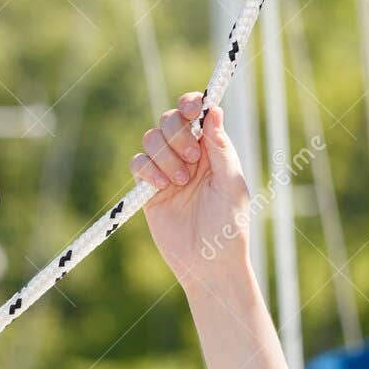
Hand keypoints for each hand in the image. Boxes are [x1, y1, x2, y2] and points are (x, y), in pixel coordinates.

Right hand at [132, 92, 251, 291]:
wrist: (209, 264)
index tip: (192, 107)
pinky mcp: (149, 190)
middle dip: (178, 133)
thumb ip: (220, 148)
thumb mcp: (231, 184)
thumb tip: (214, 110)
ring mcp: (167, 171)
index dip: (191, 104)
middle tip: (194, 159)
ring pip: (151, 139)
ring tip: (181, 181)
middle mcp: (189, 157)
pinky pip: (138, 164)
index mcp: (213, 151)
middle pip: (170, 121)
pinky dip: (147, 169)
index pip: (197, 115)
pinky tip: (162, 187)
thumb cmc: (229, 228)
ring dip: (165, 155)